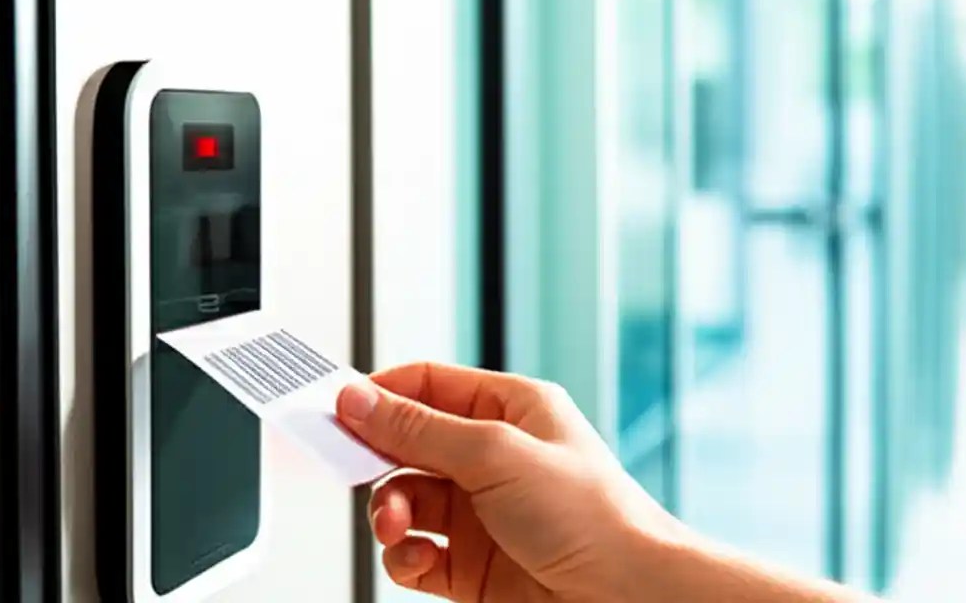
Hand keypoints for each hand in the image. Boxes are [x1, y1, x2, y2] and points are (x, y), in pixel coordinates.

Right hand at [336, 363, 680, 601]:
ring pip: (405, 501)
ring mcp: (481, 513)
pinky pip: (416, 553)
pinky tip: (418, 558)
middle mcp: (494, 457)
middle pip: (408, 445)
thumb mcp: (495, 453)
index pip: (429, 385)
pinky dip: (405, 556)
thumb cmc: (591, 516)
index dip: (381, 394)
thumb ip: (419, 429)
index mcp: (510, 410)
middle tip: (350, 467)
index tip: (337, 408)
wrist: (628, 598)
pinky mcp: (473, 566)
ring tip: (395, 525)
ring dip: (388, 512)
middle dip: (379, 459)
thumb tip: (358, 399)